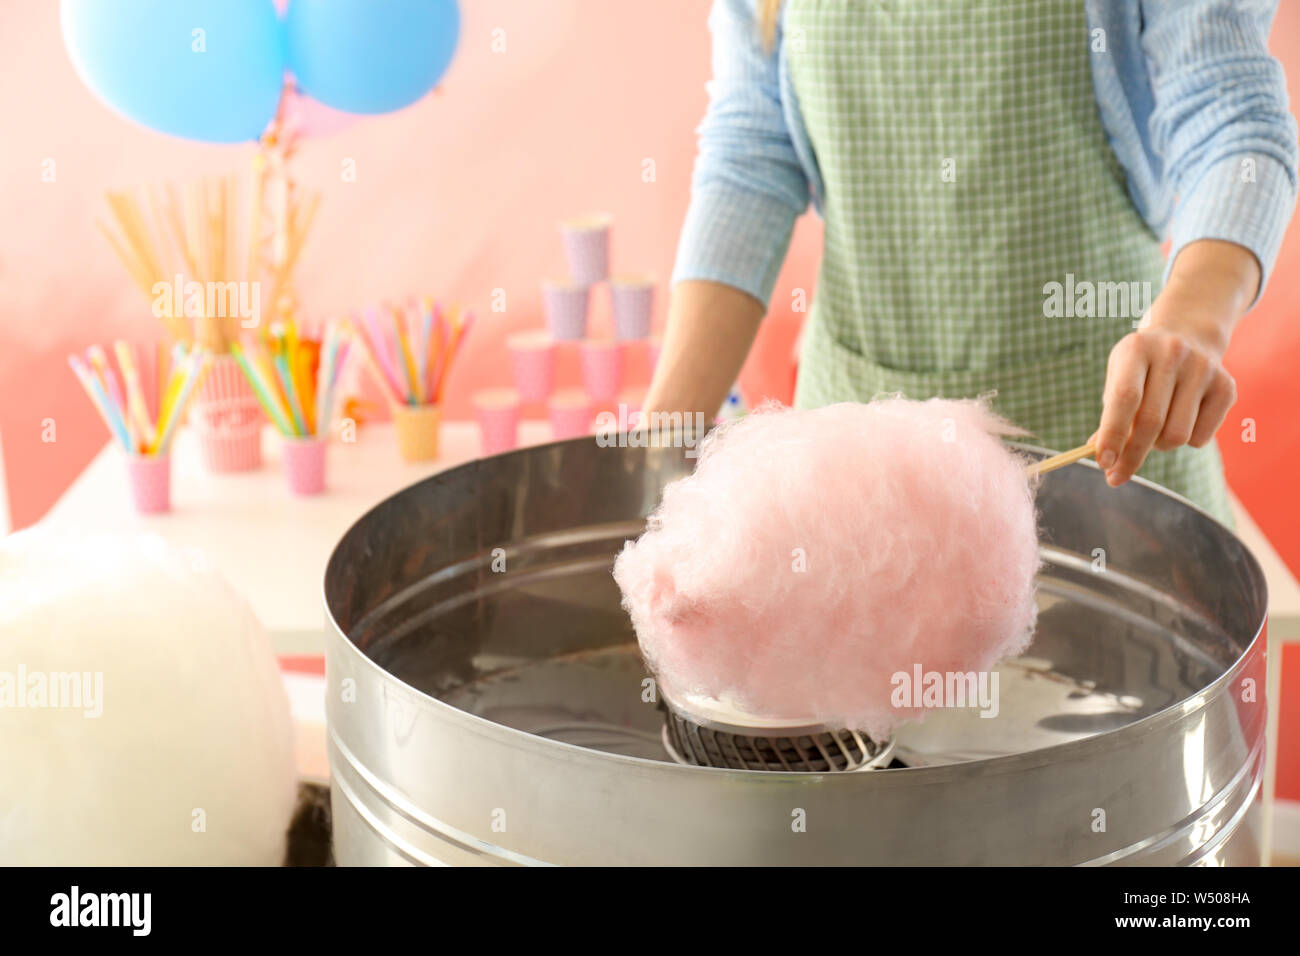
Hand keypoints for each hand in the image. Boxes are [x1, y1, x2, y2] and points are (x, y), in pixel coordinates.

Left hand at [1093, 320, 1235, 485]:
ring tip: (1154, 431)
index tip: (1103, 463)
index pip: (1124, 398)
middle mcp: (1173, 353)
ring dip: (1159, 446)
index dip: (1112, 434)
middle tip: (1116, 475)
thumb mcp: (1118, 378)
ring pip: (1177, 435)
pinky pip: (1200, 438)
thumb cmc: (1141, 367)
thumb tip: (1097, 453)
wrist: (1187, 336)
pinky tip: (1181, 419)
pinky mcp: (1226, 386)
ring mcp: (1204, 369)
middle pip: (1151, 422)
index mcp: (1137, 349)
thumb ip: (1109, 414)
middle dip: (1131, 456)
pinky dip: (1185, 442)